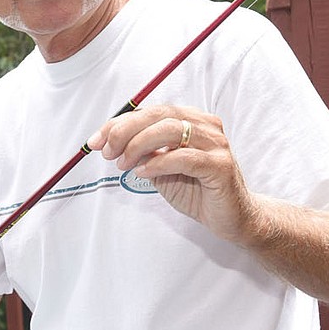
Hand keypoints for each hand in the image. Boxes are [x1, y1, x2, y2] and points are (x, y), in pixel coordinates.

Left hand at [86, 104, 257, 242]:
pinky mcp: (220, 166)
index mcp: (192, 120)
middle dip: (125, 130)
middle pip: (159, 115)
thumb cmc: (198, 190)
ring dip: (139, 145)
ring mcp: (216, 144)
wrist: (232, 218)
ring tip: (122, 163)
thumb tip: (113, 142)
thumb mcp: (162, 169)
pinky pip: (184, 157)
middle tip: (106, 151)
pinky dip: (158, 163)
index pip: (151, 111)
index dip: (120, 123)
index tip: (96, 140)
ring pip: (170, 131)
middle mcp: (206, 126)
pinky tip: (142, 173)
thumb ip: (144, 152)